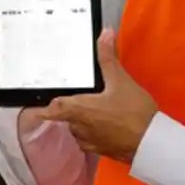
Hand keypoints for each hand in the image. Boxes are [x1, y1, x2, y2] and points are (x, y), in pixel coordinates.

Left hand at [37, 29, 158, 163]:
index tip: (32, 106)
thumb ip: (108, 58)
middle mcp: (77, 127)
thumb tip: (105, 33)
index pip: (49, 110)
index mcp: (77, 109)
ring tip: (94, 108)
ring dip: (81, 119)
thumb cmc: (133, 112)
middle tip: (77, 96)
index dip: (38, 108)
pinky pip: (89, 138)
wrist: (153, 144)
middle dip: (69, 107)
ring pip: (76, 127)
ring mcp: (88, 141)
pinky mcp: (100, 150)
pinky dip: (93, 130)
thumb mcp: (120, 80)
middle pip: (64, 116)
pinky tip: (106, 122)